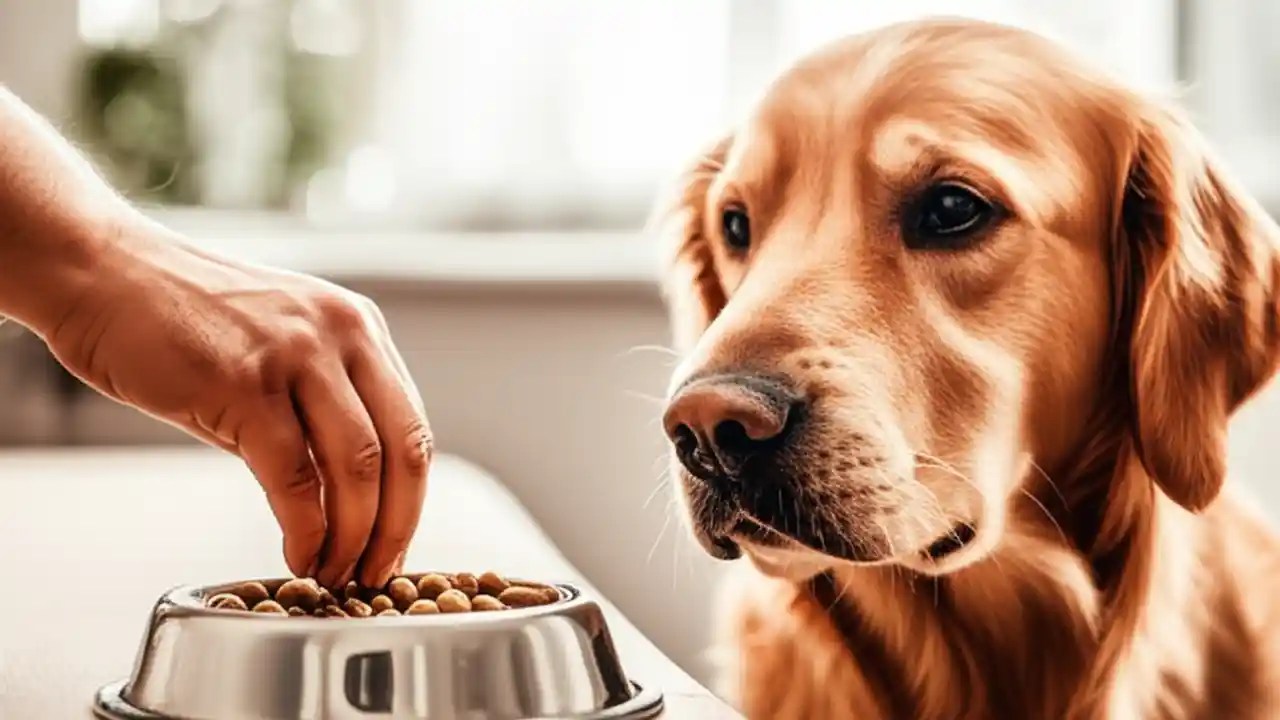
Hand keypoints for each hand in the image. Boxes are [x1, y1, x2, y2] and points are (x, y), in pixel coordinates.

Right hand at [42, 221, 431, 587]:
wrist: (105, 274)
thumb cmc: (183, 319)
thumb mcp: (278, 350)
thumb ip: (317, 410)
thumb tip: (342, 498)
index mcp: (359, 328)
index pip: (412, 426)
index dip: (410, 499)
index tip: (394, 545)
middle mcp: (342, 335)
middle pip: (402, 449)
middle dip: (395, 526)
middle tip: (376, 575)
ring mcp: (296, 356)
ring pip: (357, 466)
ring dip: (352, 536)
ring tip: (335, 574)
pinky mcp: (244, 384)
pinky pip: (294, 475)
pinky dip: (305, 529)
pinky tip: (298, 555)